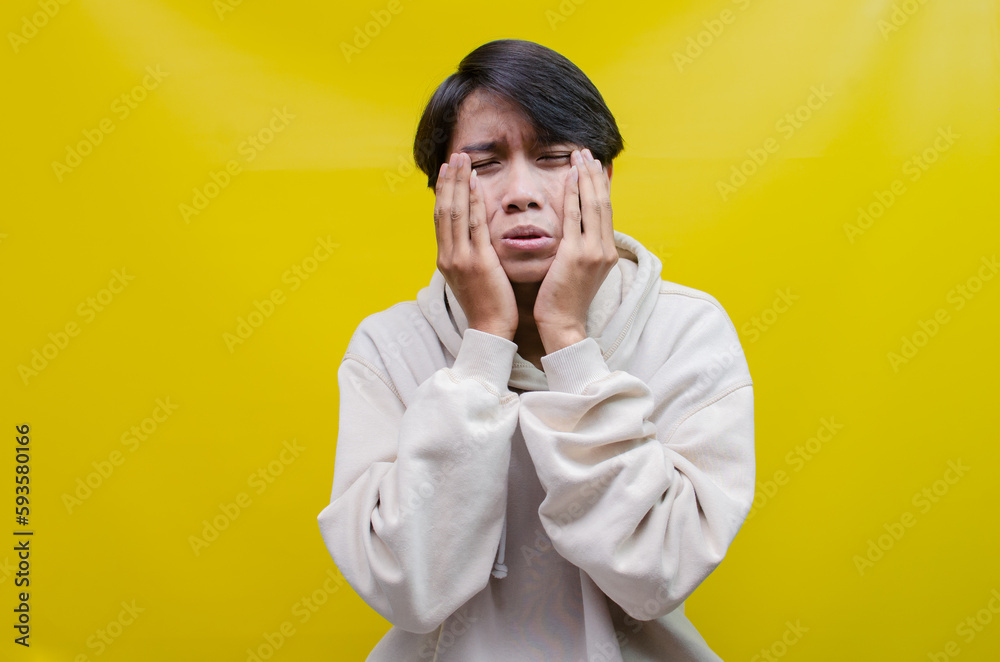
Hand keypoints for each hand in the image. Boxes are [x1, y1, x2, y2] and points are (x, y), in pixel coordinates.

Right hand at [434, 152, 518, 340]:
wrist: (490, 330)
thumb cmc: (485, 305)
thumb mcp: (470, 277)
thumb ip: (468, 255)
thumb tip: (470, 237)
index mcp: (445, 258)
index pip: (441, 217)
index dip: (443, 192)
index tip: (447, 170)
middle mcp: (448, 255)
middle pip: (445, 209)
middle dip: (449, 180)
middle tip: (455, 156)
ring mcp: (461, 258)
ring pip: (456, 212)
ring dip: (459, 183)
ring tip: (463, 161)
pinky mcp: (478, 262)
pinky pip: (474, 225)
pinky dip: (473, 202)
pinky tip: (476, 184)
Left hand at [534, 148, 617, 352]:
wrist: (562, 325)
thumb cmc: (564, 300)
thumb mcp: (579, 271)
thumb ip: (581, 248)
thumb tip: (575, 229)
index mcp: (607, 252)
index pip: (605, 211)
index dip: (600, 186)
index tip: (593, 166)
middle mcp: (605, 249)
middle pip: (603, 203)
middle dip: (594, 175)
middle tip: (586, 152)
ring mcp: (593, 252)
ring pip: (592, 206)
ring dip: (585, 178)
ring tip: (579, 157)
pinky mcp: (576, 256)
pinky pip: (575, 218)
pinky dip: (574, 195)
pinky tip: (569, 178)